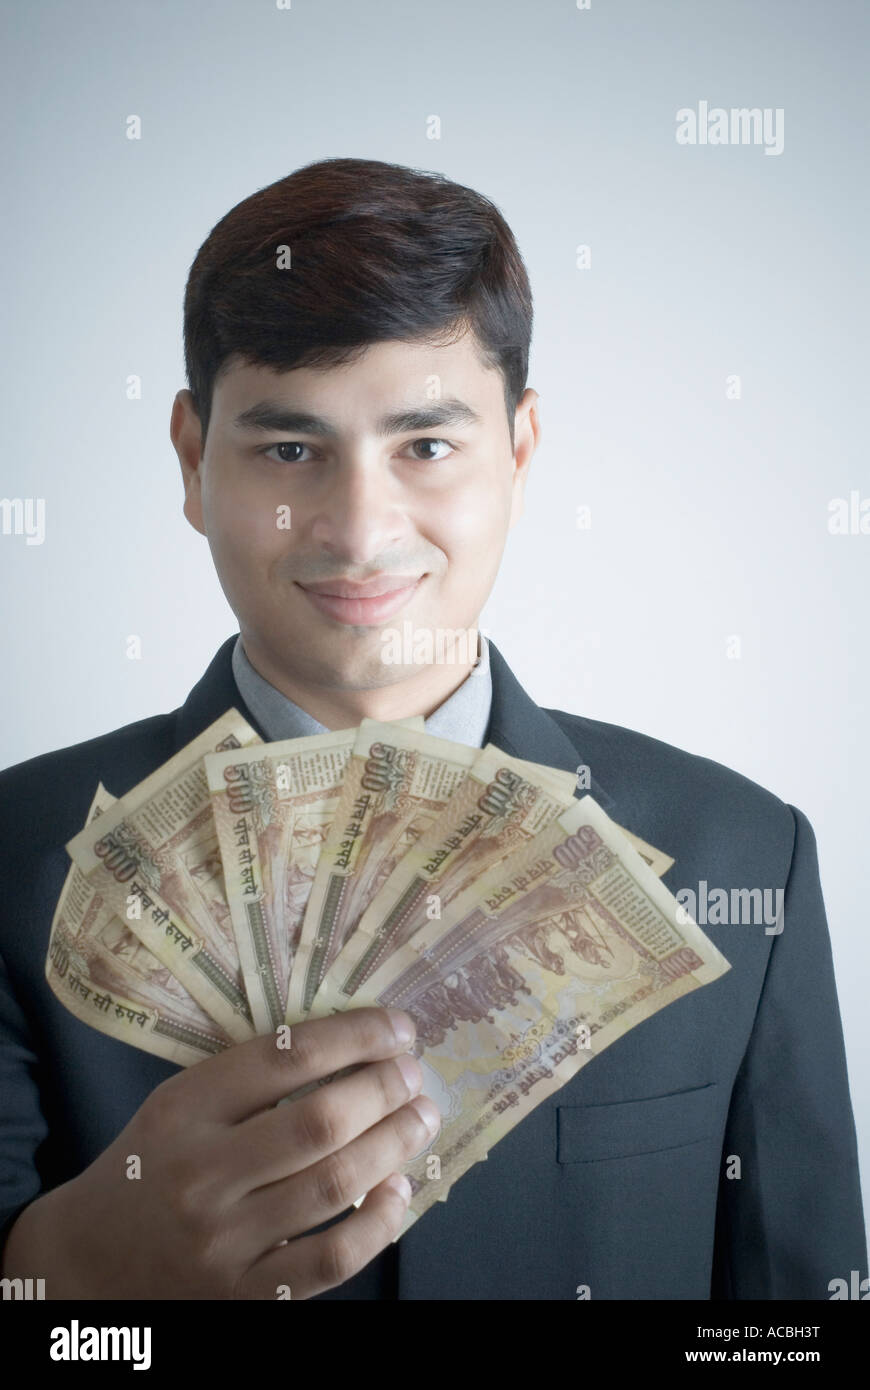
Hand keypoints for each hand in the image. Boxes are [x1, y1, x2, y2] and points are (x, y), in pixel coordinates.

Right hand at [1, 1006, 438, 1298]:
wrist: (86, 1262)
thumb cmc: (150, 1166)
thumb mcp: (179, 1105)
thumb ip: (250, 1078)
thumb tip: (355, 1046)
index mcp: (184, 1109)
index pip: (287, 1057)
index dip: (356, 1037)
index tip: (398, 1027)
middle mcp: (202, 1174)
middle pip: (320, 1122)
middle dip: (384, 1090)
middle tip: (414, 1075)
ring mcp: (223, 1242)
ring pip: (334, 1186)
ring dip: (393, 1145)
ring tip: (421, 1118)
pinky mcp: (244, 1296)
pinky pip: (329, 1261)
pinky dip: (378, 1224)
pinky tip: (399, 1191)